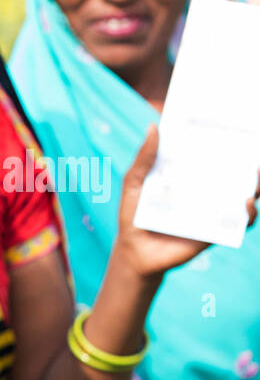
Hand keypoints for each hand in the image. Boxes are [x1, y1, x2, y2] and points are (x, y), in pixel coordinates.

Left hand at [113, 127, 256, 276]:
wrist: (135, 252)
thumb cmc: (132, 215)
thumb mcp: (135, 184)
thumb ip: (144, 159)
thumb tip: (152, 127)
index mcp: (190, 174)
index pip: (213, 154)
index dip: (229, 141)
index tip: (239, 126)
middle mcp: (207, 189)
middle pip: (236, 172)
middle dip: (251, 160)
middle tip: (255, 149)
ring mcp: (214, 209)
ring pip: (246, 194)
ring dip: (257, 184)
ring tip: (257, 174)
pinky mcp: (218, 229)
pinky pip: (241, 221)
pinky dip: (249, 212)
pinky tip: (245, 203)